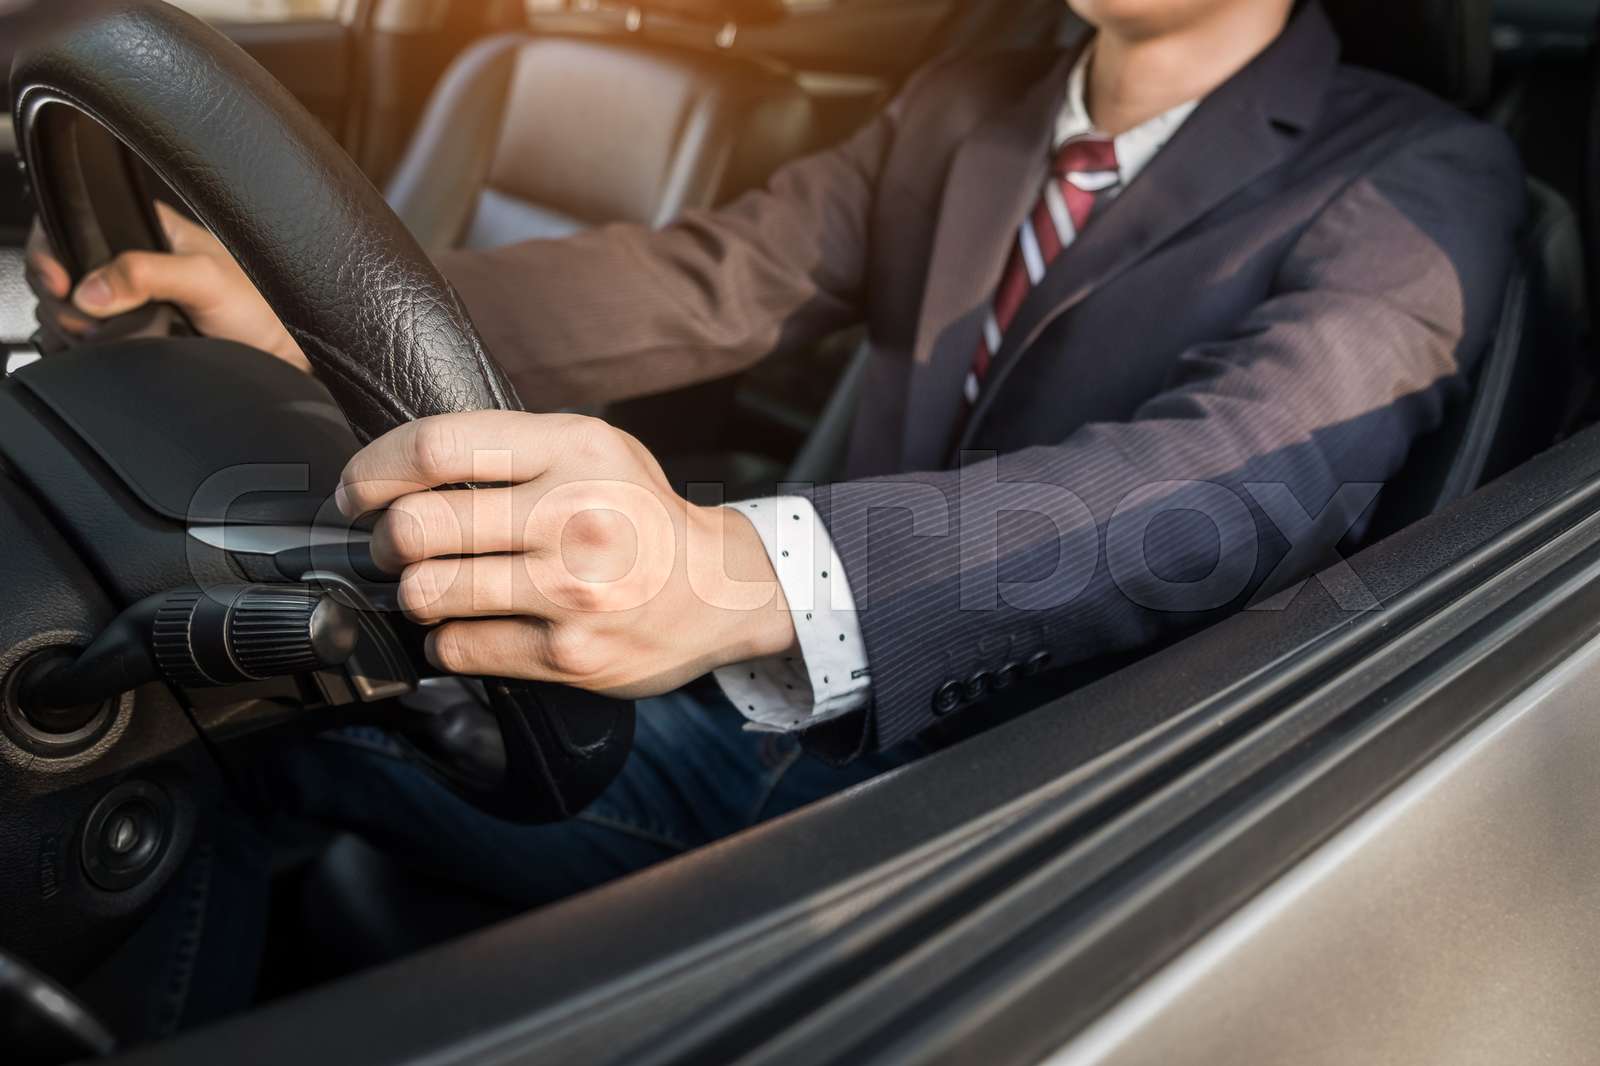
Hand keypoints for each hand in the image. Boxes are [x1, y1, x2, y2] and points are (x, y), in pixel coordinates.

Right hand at [23, 203, 307, 370]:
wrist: (283, 359)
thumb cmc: (263, 310)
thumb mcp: (206, 280)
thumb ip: (148, 273)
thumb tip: (91, 290)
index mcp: (149, 231)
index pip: (76, 225)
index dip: (55, 249)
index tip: (59, 280)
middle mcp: (134, 264)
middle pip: (64, 274)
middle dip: (65, 298)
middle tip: (91, 319)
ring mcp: (129, 304)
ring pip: (70, 311)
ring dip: (77, 327)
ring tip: (109, 336)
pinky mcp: (131, 339)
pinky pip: (88, 342)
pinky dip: (87, 348)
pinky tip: (108, 352)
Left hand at [337, 411, 798, 697]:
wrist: (719, 591)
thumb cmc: (637, 515)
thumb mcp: (593, 450)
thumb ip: (511, 447)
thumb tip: (398, 466)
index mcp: (575, 450)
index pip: (436, 448)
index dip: (373, 471)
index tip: (359, 493)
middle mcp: (574, 516)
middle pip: (416, 526)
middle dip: (386, 541)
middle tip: (395, 547)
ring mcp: (572, 591)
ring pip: (428, 592)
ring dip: (415, 592)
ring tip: (435, 586)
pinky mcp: (569, 653)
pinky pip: (458, 648)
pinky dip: (448, 639)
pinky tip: (472, 626)